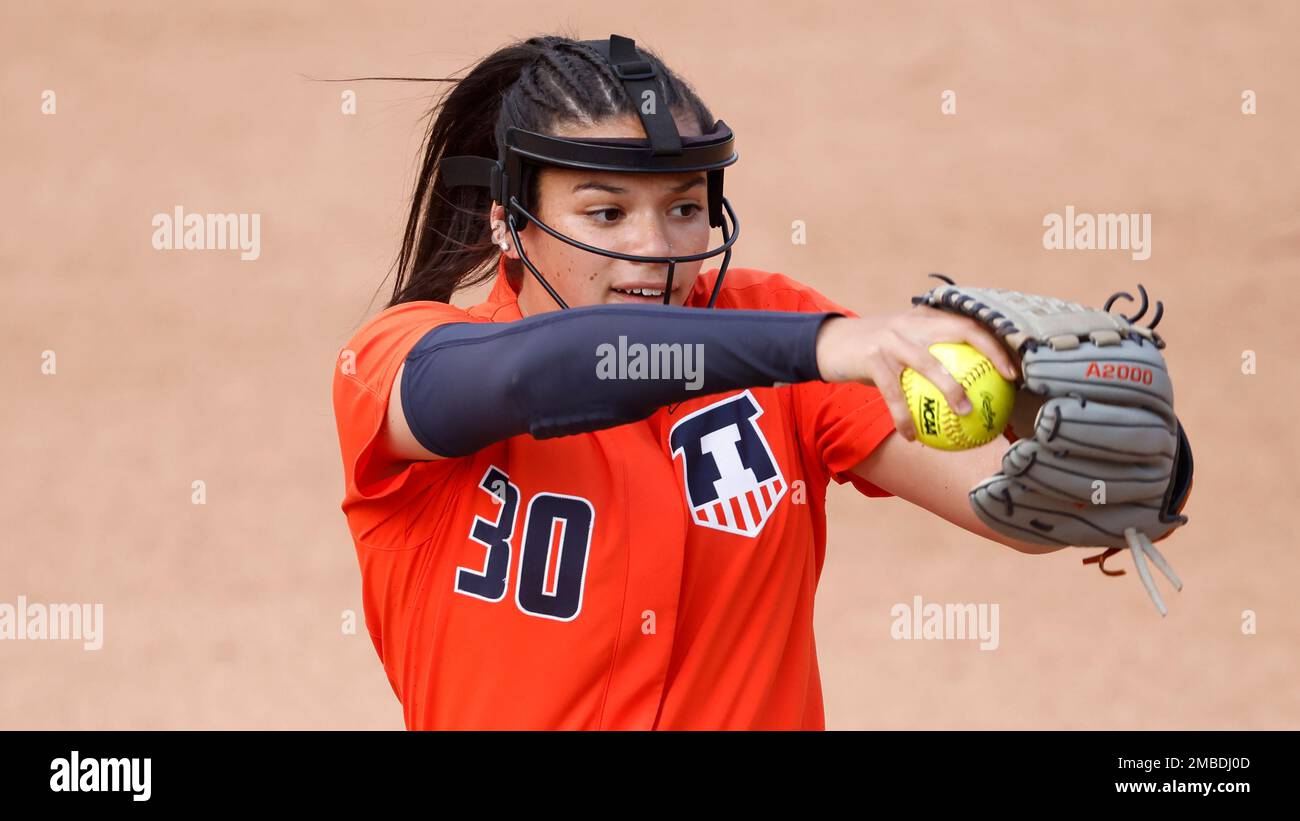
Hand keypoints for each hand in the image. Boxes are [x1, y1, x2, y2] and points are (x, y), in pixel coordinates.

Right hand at [814, 306, 1020, 440]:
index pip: (968, 323)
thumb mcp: (901, 343)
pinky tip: (912, 437)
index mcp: (924, 319)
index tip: (1013, 369)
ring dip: (950, 389)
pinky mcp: (872, 359)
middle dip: (989, 352)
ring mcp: (891, 339)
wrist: (830, 344)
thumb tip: (966, 389)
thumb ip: (929, 354)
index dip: (995, 342)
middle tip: (1004, 381)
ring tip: (964, 413)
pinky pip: (894, 394)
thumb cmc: (874, 352)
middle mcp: (912, 323)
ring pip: (929, 364)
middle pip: (960, 331)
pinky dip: (904, 417)